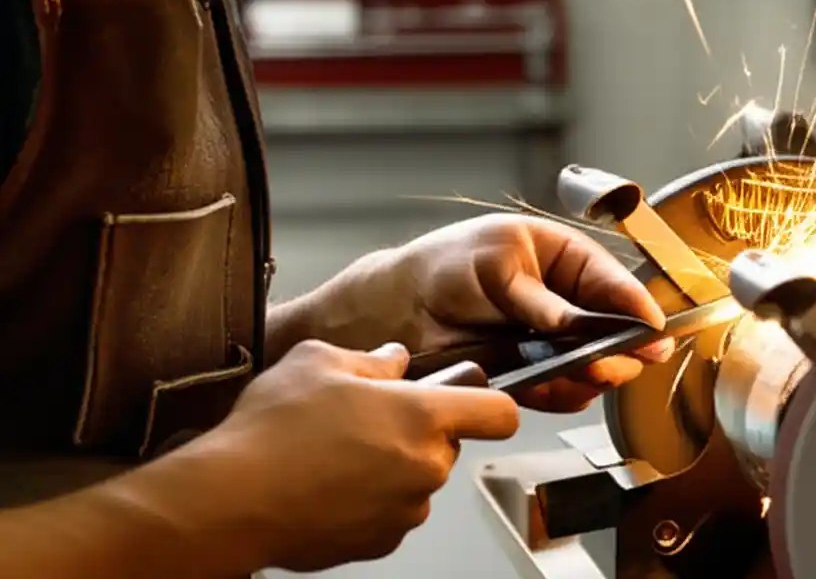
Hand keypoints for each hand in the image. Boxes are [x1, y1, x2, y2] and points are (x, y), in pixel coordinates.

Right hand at [186, 340, 517, 571]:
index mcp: (422, 417)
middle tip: (369, 418)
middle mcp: (425, 467)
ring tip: (338, 452)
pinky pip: (392, 511)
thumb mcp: (318, 361)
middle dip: (419, 430)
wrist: (229, 501)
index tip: (475, 399)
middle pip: (448, 444)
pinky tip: (329, 483)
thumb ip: (371, 358)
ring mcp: (405, 510)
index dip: (491, 402)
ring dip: (392, 466)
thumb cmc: (271, 431)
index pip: (499, 413)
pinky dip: (371, 499)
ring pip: (418, 479)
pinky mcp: (381, 542)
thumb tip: (393, 360)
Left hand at [271, 214, 674, 412]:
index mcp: (559, 257)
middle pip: (611, 328)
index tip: (651, 323)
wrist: (397, 310)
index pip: (609, 280)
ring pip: (593, 363)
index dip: (633, 302)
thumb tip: (572, 320)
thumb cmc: (442, 266)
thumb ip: (535, 296)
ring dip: (598, 372)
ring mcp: (548, 340)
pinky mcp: (531, 374)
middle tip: (622, 356)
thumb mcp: (493, 262)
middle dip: (621, 344)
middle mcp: (561, 300)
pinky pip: (562, 390)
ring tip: (594, 372)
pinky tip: (567, 387)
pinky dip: (567, 394)